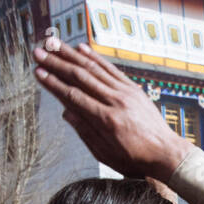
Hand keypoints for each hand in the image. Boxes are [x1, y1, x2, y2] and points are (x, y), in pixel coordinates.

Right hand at [33, 37, 191, 181]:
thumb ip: (85, 132)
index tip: (38, 72)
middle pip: (80, 77)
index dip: (53, 83)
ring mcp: (126, 93)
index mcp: (106, 121)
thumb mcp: (106, 154)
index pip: (73, 97)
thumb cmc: (135, 159)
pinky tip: (81, 48)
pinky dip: (95, 58)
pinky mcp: (133, 89)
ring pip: (94, 69)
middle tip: (38, 51)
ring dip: (71, 54)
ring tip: (53, 43)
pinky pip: (111, 69)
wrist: (166, 153)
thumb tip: (65, 111)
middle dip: (56, 63)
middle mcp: (115, 102)